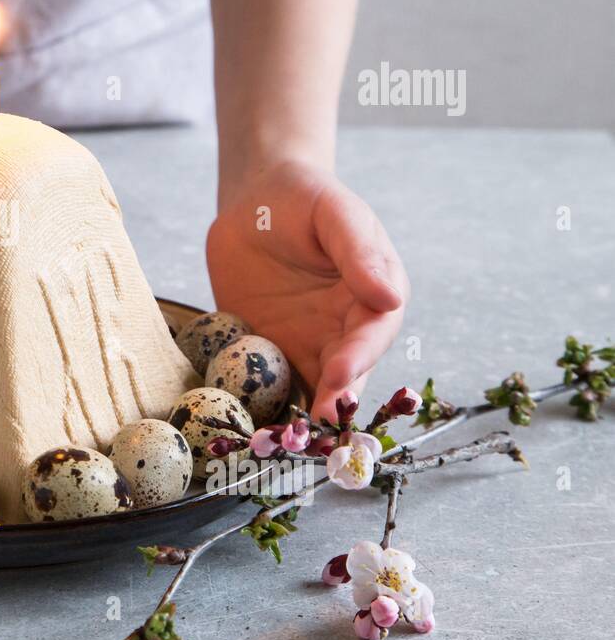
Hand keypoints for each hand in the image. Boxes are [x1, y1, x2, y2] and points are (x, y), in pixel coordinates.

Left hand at [206, 160, 408, 422]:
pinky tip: (250, 424)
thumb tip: (389, 297)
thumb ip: (358, 251)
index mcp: (374, 295)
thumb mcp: (333, 213)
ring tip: (288, 440)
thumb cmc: (303, 199)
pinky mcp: (269, 351)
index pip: (373, 333)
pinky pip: (270, 382)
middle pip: (347, 373)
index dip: (358, 357)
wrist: (254, 201)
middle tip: (319, 427)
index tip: (340, 378)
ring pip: (312, 387)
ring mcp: (308, 344)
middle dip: (335, 401)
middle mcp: (346, 329)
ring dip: (302, 414)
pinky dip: (263, 404)